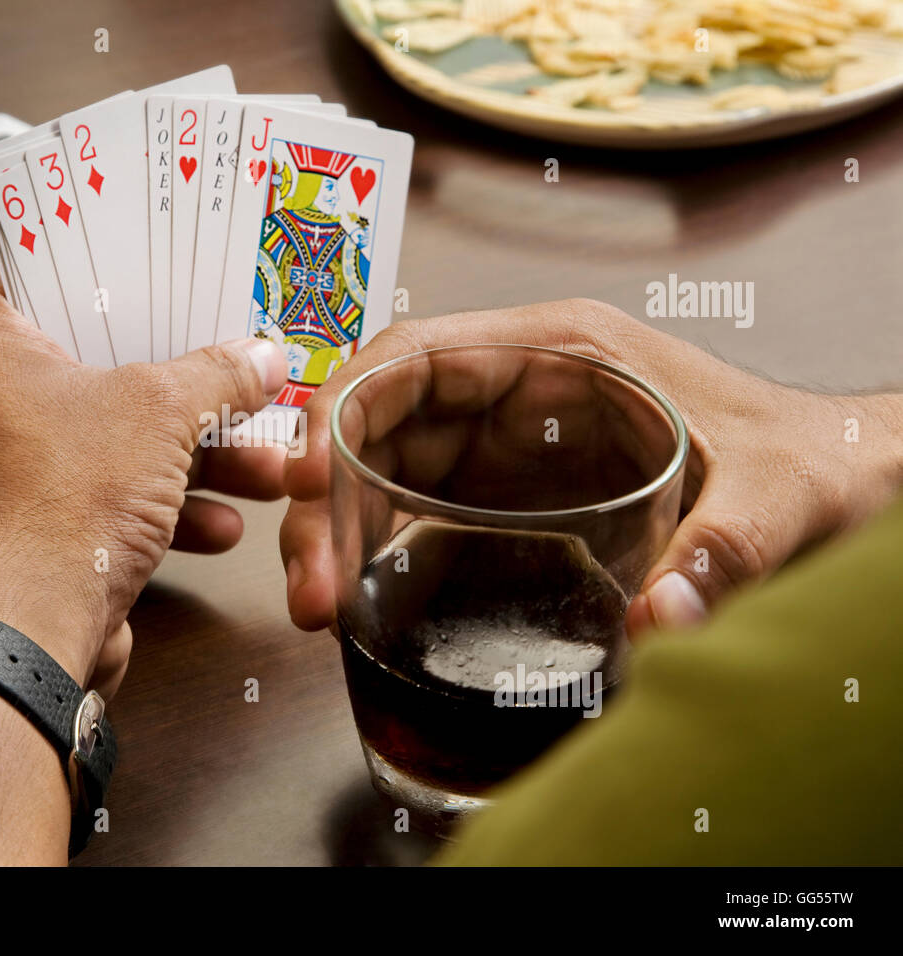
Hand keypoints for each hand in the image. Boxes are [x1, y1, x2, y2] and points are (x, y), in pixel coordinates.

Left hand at [0, 267, 286, 693]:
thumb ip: (215, 375)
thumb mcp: (159, 412)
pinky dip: (149, 504)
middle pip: (89, 367)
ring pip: (98, 439)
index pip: (51, 277)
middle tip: (235, 378)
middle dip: (182, 391)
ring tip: (261, 467)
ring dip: (186, 457)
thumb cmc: (55, 504)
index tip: (186, 288)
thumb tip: (259, 357)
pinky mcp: (6, 523)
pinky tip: (219, 525)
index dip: (131, 284)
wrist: (18, 635)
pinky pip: (86, 492)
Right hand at [281, 299, 902, 637]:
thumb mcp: (782, 496)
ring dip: (339, 523)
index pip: (416, 355)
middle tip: (313, 587)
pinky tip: (359, 592)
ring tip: (322, 605)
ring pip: (387, 462)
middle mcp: (519, 388)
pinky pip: (418, 503)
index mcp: (560, 353)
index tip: (305, 478)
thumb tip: (659, 621)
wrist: (845, 481)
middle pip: (381, 418)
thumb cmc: (813, 456)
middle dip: (325, 491)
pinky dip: (375, 540)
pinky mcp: (513, 491)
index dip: (341, 406)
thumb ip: (727, 551)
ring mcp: (510, 440)